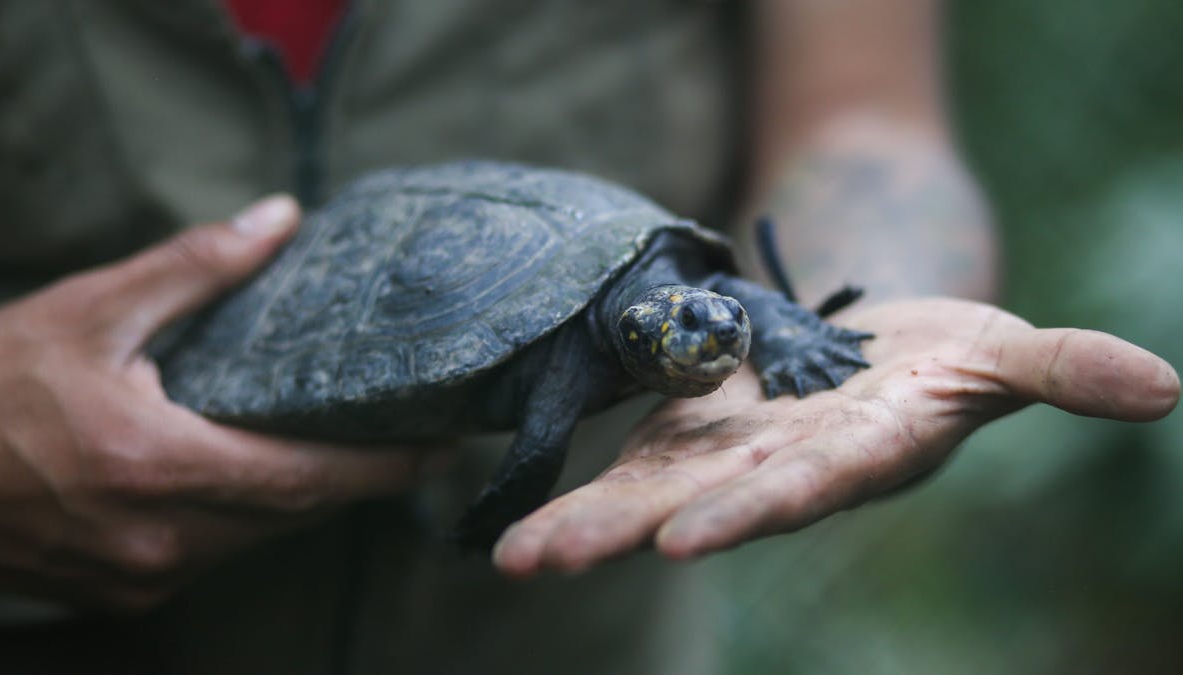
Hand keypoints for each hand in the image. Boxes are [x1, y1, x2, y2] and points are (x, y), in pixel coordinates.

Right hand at [0, 196, 448, 609]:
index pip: (308, 479)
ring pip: (259, 539)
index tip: (443, 447)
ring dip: (304, 498)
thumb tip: (281, 218)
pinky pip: (216, 556)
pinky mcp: (122, 595)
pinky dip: (249, 519)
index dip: (384, 468)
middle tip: (411, 441)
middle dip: (358, 481)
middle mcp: (158, 539)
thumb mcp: (93, 309)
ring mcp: (139, 578)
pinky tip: (258, 478)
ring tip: (348, 449)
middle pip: (295, 514)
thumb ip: (198, 267)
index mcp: (157, 467)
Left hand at [494, 298, 1179, 575]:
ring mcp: (727, 451)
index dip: (754, 509)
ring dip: (582, 522)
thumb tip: (1166, 388)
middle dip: (628, 530)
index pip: (804, 487)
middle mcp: (782, 468)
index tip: (689, 537)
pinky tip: (516, 514)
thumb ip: (1066, 369)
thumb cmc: (947, 358)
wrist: (881, 351)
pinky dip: (576, 482)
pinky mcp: (689, 425)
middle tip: (548, 561)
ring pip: (648, 491)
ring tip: (514, 555)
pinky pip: (627, 454)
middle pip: (700, 503)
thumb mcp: (1007, 349)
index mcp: (856, 453)